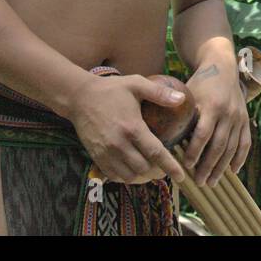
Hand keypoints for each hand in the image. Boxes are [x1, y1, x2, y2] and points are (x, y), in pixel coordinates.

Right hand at [66, 75, 187, 184]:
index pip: (156, 153)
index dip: (170, 166)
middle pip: (144, 169)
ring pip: (129, 176)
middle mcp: (118, 144)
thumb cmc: (110, 89)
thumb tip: (181, 99)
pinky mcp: (96, 157)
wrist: (79, 97)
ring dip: (141, 175)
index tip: (181, 176)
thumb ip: (159, 93)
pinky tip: (131, 167)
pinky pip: (114, 176)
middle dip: (156, 170)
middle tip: (163, 166)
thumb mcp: (136, 84)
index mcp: (132, 127)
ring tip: (148, 167)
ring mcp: (106, 152)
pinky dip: (125, 176)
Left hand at [181, 62, 250, 186]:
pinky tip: (232, 171)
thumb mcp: (188, 94)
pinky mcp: (245, 120)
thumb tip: (164, 138)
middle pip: (219, 145)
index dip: (195, 151)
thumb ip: (181, 115)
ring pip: (232, 148)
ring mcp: (238, 117)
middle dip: (208, 166)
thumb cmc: (199, 83)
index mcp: (211, 105)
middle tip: (199, 182)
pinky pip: (245, 143)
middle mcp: (228, 113)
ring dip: (222, 167)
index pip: (203, 133)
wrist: (221, 66)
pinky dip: (240, 159)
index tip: (186, 165)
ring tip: (212, 182)